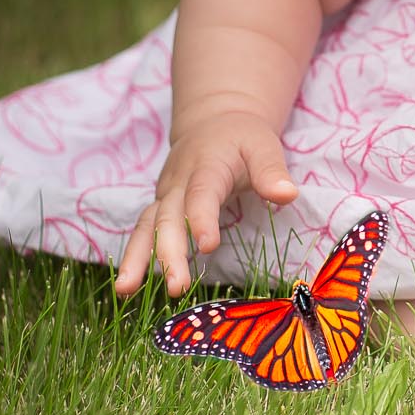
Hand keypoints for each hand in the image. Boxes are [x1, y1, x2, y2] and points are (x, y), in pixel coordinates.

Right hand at [113, 108, 298, 297]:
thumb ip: (272, 171)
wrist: (211, 125)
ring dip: (136, 258)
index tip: (207, 246)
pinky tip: (127, 285)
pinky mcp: (159, 207)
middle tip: (176, 286)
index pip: (202, 193)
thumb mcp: (263, 145)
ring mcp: (164, 195)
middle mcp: (178, 182)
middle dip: (169, 251)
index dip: (201, 218)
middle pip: (169, 217)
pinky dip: (133, 256)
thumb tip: (288, 195)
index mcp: (207, 165)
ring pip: (146, 225)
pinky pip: (142, 231)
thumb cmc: (241, 138)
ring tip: (126, 289)